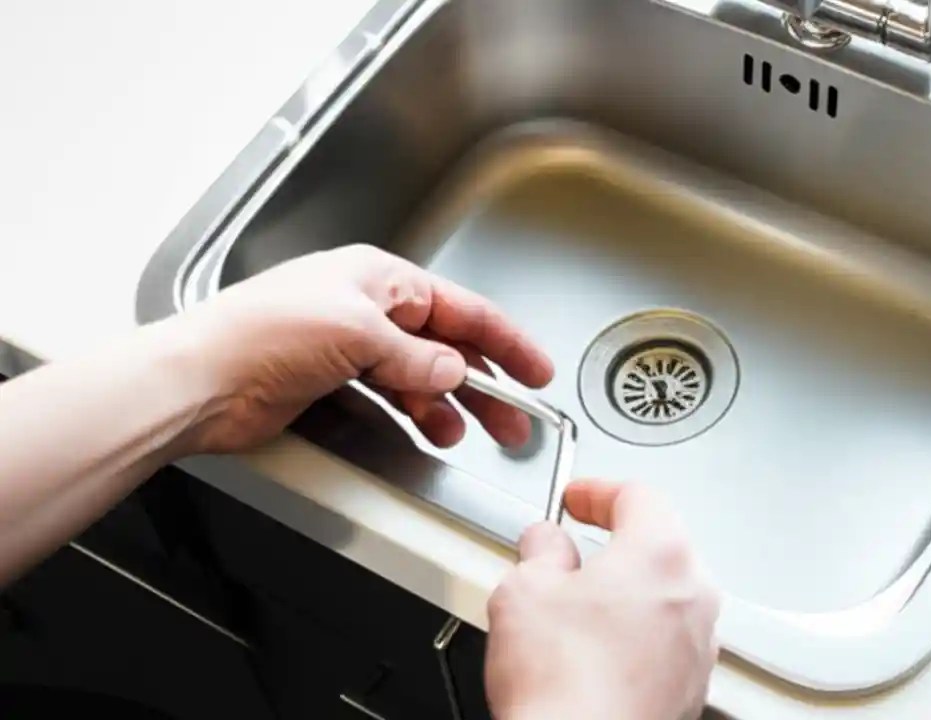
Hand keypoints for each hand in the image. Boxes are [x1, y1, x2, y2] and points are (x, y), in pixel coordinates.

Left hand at [172, 244, 553, 453]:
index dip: (504, 340)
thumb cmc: (264, 334)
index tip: (536, 371)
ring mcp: (350, 348)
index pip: (460, 308)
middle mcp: (369, 309)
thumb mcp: (356, 334)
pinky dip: (413, 416)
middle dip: (484, 383)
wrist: (200, 381)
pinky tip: (428, 432)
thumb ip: (416, 358)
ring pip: (420, 378)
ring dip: (448, 406)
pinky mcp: (331, 384)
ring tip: (468, 435)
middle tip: (514, 421)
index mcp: (379, 279)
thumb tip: (455, 370)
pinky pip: (389, 399)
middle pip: (445, 346)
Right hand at [485, 481, 719, 719]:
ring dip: (627, 592)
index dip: (597, 491)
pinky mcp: (691, 685)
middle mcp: (694, 594)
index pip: (638, 495)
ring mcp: (699, 644)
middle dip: (615, 542)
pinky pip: (667, 641)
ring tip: (576, 610)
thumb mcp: (524, 591)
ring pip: (666, 595)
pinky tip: (595, 653)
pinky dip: (637, 635)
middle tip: (570, 551)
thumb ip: (540, 551)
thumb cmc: (564, 685)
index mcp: (660, 553)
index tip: (576, 499)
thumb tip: (545, 543)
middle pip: (660, 543)